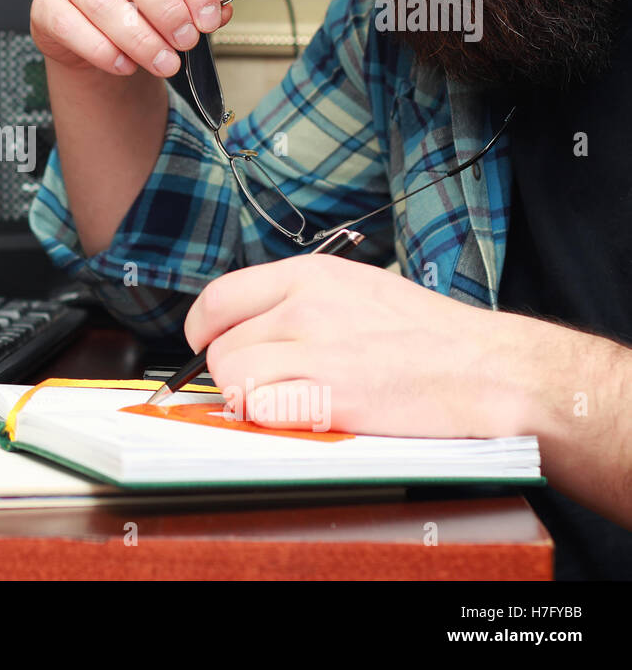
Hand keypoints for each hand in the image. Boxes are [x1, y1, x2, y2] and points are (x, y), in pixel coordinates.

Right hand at [29, 0, 233, 77]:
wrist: (90, 29)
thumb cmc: (134, 1)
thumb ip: (197, 0)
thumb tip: (220, 12)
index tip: (209, 18)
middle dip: (167, 9)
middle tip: (186, 40)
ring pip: (101, 1)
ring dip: (140, 39)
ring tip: (164, 62)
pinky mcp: (43, 1)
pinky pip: (72, 27)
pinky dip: (104, 51)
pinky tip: (126, 65)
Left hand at [184, 255, 550, 437]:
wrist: (488, 369)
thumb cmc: (428, 335)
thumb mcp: (356, 289)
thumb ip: (297, 301)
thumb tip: (247, 328)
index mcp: (310, 274)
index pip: (218, 297)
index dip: (204, 331)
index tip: (209, 347)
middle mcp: (305, 305)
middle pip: (220, 345)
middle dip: (231, 372)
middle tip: (262, 385)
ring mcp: (317, 348)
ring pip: (232, 376)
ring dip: (246, 397)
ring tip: (285, 400)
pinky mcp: (331, 394)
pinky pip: (259, 408)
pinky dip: (267, 418)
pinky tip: (297, 416)